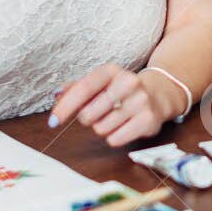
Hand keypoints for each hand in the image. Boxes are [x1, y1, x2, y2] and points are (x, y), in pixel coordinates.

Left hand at [48, 64, 167, 148]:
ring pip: (101, 128)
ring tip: (114, 118)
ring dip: (102, 128)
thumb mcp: (100, 84)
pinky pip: (115, 139)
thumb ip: (76, 88)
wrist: (157, 96)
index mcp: (111, 71)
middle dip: (87, 118)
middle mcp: (128, 82)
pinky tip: (123, 127)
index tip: (54, 121)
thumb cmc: (120, 91)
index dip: (66, 106)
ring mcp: (140, 101)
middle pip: (88, 113)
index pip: (84, 88)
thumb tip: (57, 95)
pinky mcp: (148, 120)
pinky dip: (114, 137)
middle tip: (98, 113)